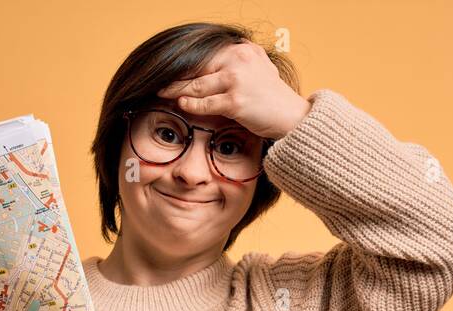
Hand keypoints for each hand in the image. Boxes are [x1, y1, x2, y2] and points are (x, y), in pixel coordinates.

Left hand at [155, 41, 311, 140]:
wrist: (293, 117)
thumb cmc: (273, 98)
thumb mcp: (259, 68)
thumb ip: (240, 61)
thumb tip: (216, 62)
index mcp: (244, 49)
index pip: (207, 55)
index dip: (186, 64)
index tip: (170, 71)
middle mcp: (240, 59)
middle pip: (198, 67)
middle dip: (177, 77)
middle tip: (159, 83)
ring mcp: (238, 80)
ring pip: (198, 85)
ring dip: (178, 90)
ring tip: (163, 94)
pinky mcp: (236, 101)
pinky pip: (205, 103)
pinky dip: (191, 105)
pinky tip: (182, 105)